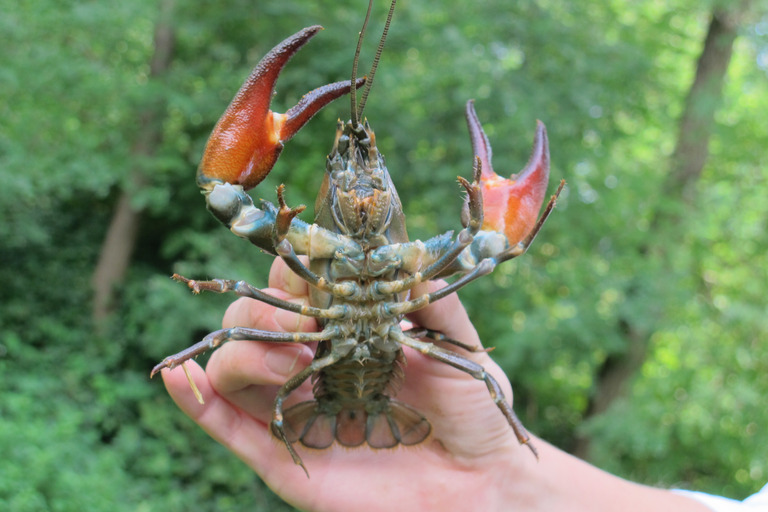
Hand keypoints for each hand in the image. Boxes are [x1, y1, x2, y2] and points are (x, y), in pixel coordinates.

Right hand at [160, 257, 530, 510]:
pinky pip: (225, 425)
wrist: (478, 482)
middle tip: (305, 325)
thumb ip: (431, 300)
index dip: (294, 267)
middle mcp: (309, 359)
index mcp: (343, 327)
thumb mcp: (457, 345)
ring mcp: (292, 405)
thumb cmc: (469, 410)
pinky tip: (180, 379)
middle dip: (267, 312)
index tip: (315, 272)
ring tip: (295, 361)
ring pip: (232, 364)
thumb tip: (405, 253)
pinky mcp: (282, 453)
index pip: (295, 284)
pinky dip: (195, 400)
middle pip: (252, 317)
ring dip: (246, 352)